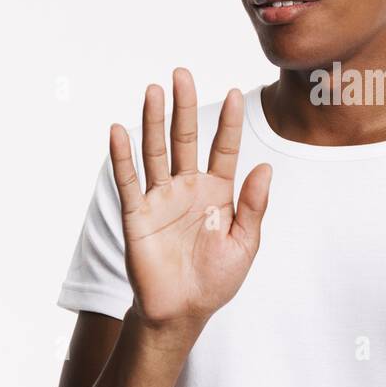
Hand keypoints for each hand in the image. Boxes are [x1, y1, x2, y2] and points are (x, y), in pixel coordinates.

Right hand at [110, 68, 271, 331]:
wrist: (183, 312)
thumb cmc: (216, 280)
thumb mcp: (245, 244)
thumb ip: (253, 206)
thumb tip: (265, 168)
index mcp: (217, 193)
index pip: (223, 149)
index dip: (229, 123)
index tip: (236, 93)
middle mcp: (188, 188)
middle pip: (185, 139)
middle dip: (185, 107)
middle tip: (182, 73)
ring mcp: (161, 199)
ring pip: (156, 152)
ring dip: (154, 121)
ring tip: (154, 90)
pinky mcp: (137, 216)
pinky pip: (129, 182)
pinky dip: (123, 156)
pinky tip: (119, 129)